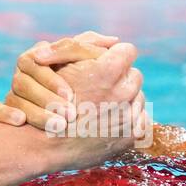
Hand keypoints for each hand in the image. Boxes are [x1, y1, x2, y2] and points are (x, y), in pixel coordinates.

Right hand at [0, 33, 148, 163]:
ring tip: (102, 108)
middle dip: (120, 80)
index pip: (127, 51)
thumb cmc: (49, 101)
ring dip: (125, 100)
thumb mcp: (63, 64)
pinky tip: (108, 123)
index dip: (114, 57)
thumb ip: (87, 45)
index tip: (105, 65)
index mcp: (110, 70)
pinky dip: (127, 121)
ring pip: (137, 98)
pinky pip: (139, 120)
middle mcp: (125, 91)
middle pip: (134, 75)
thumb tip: (115, 41)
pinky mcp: (133, 136)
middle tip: (102, 89)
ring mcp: (130, 115)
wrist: (46, 144)